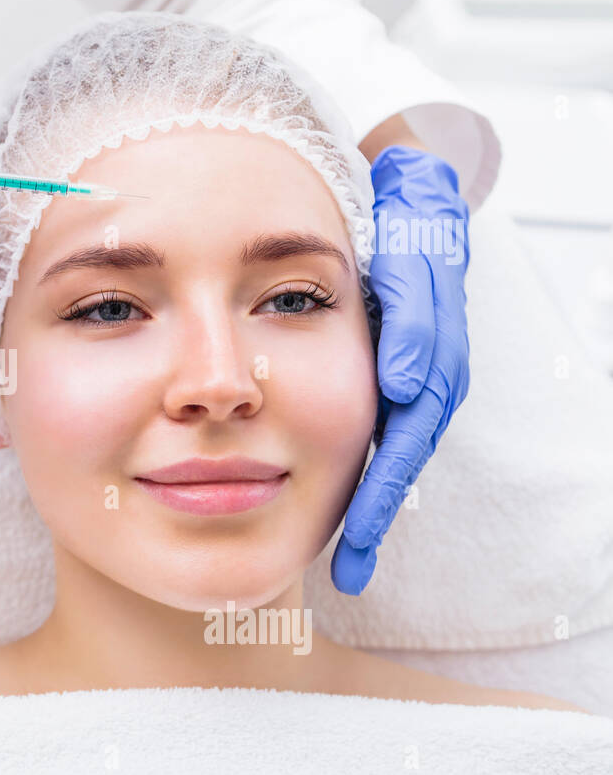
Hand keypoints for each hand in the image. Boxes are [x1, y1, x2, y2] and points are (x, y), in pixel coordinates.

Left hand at [331, 145, 470, 593]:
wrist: (413, 206)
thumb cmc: (404, 230)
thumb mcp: (408, 260)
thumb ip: (409, 319)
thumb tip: (400, 384)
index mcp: (427, 354)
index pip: (407, 430)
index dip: (383, 481)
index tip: (359, 528)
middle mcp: (428, 375)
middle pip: (401, 453)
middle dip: (373, 513)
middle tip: (346, 569)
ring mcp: (417, 381)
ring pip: (396, 451)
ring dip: (370, 508)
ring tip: (345, 564)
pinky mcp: (401, 383)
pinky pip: (387, 438)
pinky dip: (369, 480)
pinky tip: (345, 524)